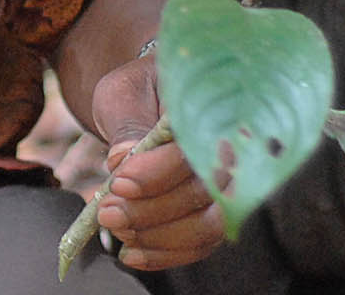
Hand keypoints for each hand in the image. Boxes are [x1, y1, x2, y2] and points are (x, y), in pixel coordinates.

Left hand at [88, 57, 225, 270]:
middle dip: (152, 210)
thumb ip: (127, 124)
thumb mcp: (124, 94)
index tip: (120, 182)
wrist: (149, 103)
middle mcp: (236, 148)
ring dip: (158, 236)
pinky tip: (132, 253)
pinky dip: (166, 254)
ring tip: (115, 228)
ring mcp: (230, 184)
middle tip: (107, 212)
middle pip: (207, 193)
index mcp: (215, 106)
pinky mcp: (215, 210)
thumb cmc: (138, 91)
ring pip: (209, 225)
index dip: (159, 172)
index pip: (197, 148)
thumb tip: (123, 159)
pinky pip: (202, 244)